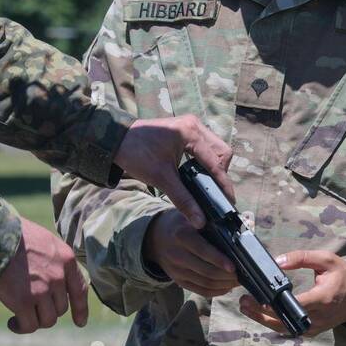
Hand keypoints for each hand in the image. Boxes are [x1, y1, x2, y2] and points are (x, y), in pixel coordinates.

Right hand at [0, 216, 88, 333]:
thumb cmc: (16, 236)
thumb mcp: (45, 241)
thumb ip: (54, 261)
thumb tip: (54, 280)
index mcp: (66, 259)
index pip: (80, 289)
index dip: (81, 309)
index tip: (80, 323)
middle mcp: (58, 277)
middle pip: (60, 308)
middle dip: (47, 311)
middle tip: (31, 308)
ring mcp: (42, 291)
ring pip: (48, 320)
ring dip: (35, 321)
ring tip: (20, 316)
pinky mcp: (24, 302)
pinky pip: (29, 325)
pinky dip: (21, 327)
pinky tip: (12, 322)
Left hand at [113, 115, 233, 227]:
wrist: (116, 139)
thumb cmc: (136, 154)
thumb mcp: (160, 178)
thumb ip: (183, 199)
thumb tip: (200, 221)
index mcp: (190, 132)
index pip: (215, 162)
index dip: (223, 184)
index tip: (229, 202)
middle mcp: (194, 124)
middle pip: (222, 151)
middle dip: (221, 173)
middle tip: (213, 192)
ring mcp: (191, 124)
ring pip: (216, 147)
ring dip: (214, 166)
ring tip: (207, 185)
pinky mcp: (186, 128)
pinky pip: (206, 145)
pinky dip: (206, 159)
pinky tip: (199, 173)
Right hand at [142, 208, 238, 297]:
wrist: (156, 237)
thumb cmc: (182, 222)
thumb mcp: (192, 213)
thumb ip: (212, 217)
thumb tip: (243, 221)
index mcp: (181, 234)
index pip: (202, 250)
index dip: (219, 259)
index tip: (234, 266)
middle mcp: (177, 254)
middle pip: (206, 271)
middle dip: (227, 275)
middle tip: (243, 274)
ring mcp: (176, 270)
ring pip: (205, 283)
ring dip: (224, 284)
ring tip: (238, 280)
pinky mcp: (178, 280)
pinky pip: (200, 290)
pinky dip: (216, 291)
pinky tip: (227, 286)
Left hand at [238, 250, 345, 336]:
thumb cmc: (343, 275)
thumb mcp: (326, 259)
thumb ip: (302, 258)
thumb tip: (278, 261)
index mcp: (322, 298)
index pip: (295, 304)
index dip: (275, 304)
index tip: (258, 297)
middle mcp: (318, 317)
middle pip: (286, 319)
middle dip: (262, 313)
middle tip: (243, 302)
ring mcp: (316, 327)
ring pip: (286, 329)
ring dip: (264, 320)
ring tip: (246, 308)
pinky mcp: (313, 331)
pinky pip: (291, 331)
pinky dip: (275, 324)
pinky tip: (260, 315)